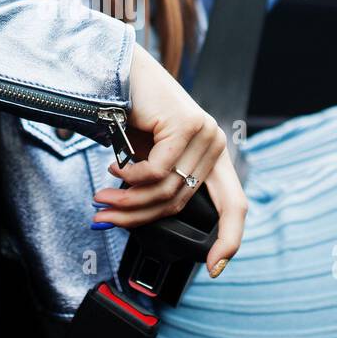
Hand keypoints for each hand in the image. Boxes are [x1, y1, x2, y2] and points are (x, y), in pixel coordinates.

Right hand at [92, 44, 246, 276]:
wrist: (121, 70)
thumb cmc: (133, 112)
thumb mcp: (148, 156)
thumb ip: (156, 184)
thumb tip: (137, 220)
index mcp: (213, 156)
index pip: (235, 205)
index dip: (229, 239)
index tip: (215, 267)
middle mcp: (216, 144)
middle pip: (180, 202)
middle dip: (138, 217)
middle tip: (106, 217)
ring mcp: (205, 133)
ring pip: (166, 190)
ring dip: (127, 200)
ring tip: (101, 199)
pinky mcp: (186, 126)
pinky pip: (156, 170)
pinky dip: (130, 177)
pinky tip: (114, 170)